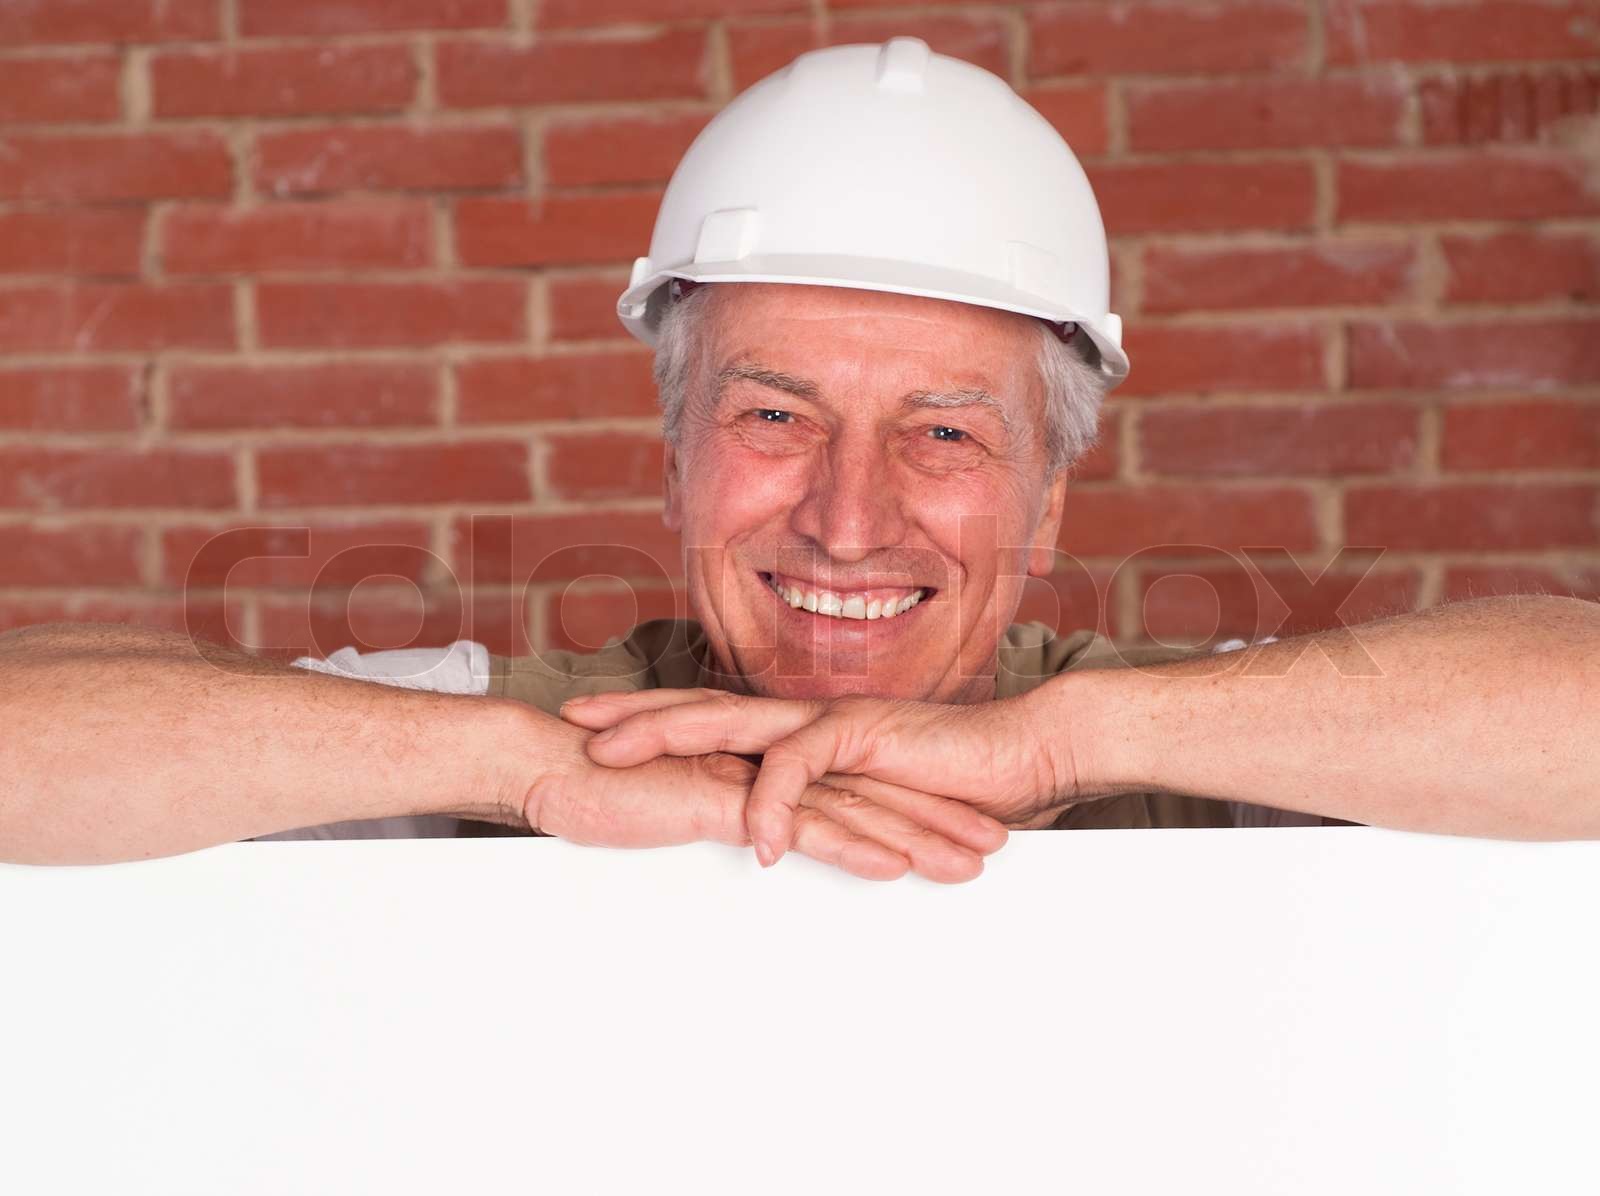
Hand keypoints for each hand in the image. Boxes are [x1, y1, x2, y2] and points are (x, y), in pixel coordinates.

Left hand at [559, 688, 1075, 865]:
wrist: (1018, 756)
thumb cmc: (946, 782)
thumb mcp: (864, 802)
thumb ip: (819, 809)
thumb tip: (779, 837)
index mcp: (797, 729)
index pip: (709, 719)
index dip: (650, 720)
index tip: (594, 728)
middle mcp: (802, 717)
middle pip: (699, 707)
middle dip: (632, 713)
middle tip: (570, 720)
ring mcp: (828, 721)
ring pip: (731, 722)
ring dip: (666, 737)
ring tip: (611, 758)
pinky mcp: (864, 738)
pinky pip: (803, 767)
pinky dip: (774, 801)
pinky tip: (754, 838)